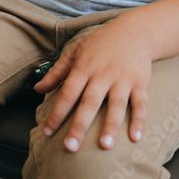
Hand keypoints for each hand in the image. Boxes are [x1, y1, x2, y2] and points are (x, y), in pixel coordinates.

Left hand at [33, 18, 152, 151]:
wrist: (134, 31)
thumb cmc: (100, 44)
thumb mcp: (75, 51)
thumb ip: (56, 72)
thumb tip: (37, 89)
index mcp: (84, 68)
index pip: (67, 93)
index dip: (56, 113)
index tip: (46, 131)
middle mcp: (103, 75)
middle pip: (89, 103)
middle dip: (79, 126)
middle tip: (70, 147)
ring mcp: (122, 79)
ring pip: (116, 105)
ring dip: (110, 125)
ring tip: (104, 145)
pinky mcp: (140, 82)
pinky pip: (141, 103)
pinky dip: (139, 120)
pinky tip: (135, 137)